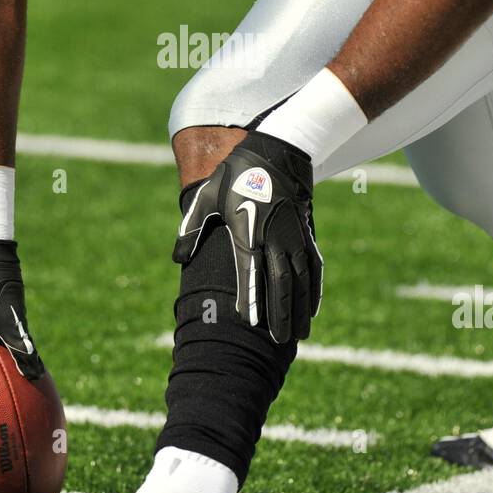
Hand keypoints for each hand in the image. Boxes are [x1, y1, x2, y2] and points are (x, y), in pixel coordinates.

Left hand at [173, 132, 322, 343]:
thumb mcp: (206, 197)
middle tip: (278, 340)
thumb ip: (191, 229)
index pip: (250, 271)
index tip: (249, 322)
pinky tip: (311, 310)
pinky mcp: (305, 234)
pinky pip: (313, 267)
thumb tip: (178, 259)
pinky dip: (314, 290)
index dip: (251, 297)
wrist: (275, 151)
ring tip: (297, 335)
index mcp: (246, 230)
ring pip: (300, 279)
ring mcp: (293, 236)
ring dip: (300, 308)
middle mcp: (274, 237)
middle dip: (280, 312)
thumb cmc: (235, 175)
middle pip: (281, 281)